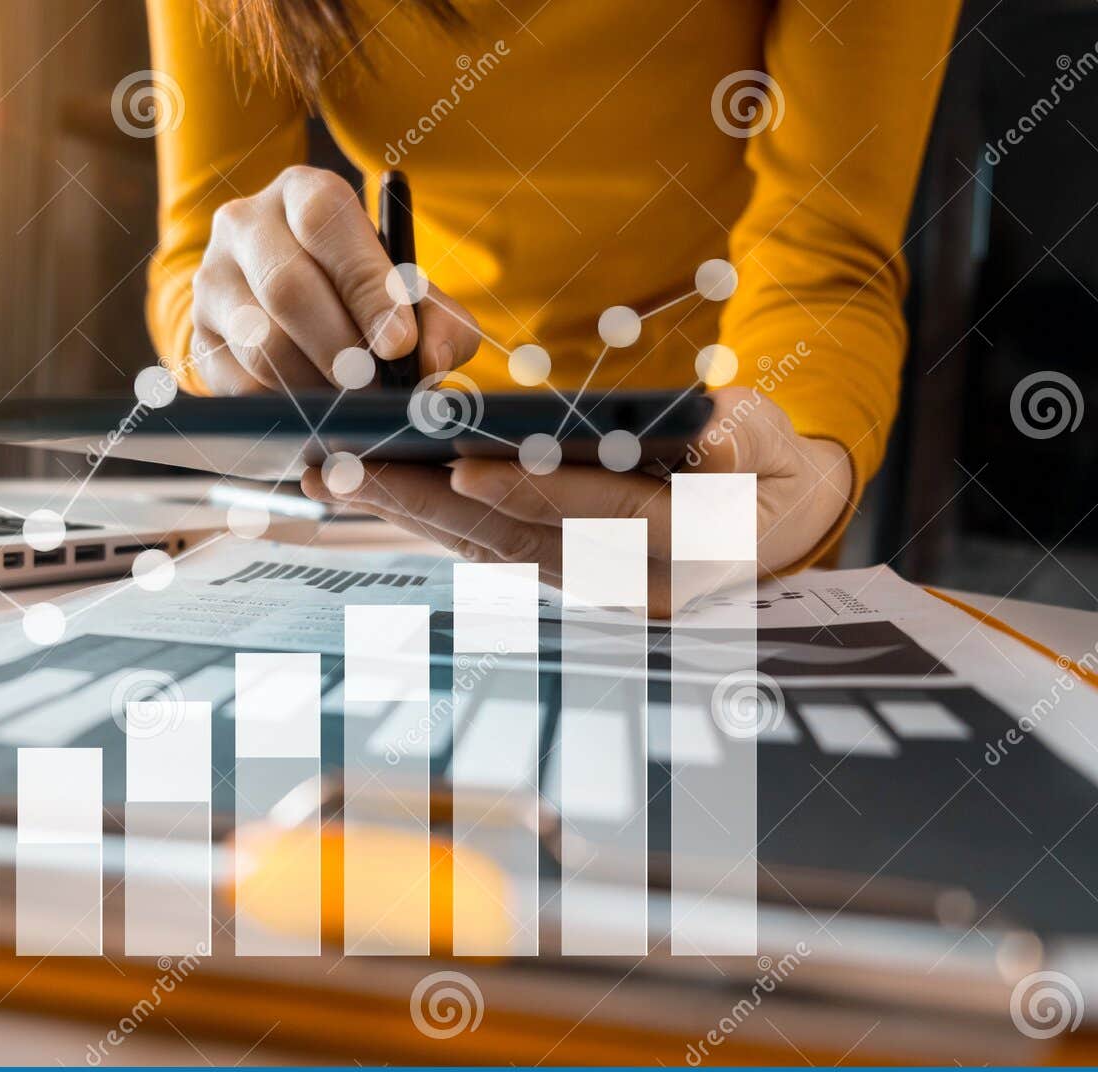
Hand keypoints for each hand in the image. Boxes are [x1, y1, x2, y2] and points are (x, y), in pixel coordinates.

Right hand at [188, 165, 478, 394]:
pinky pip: (238, 382)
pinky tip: (315, 412)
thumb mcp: (411, 297)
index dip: (365, 283)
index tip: (399, 343)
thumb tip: (429, 363)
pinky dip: (285, 406)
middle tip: (375, 386)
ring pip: (259, 341)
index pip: (325, 220)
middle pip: (286, 285)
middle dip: (339, 347)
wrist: (298, 314)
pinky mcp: (199, 336)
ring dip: (313, 384)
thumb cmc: (367, 298)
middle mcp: (246, 224)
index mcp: (303, 192)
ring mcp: (213, 279)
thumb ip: (439, 323)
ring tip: (351, 404)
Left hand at [300, 387, 853, 615]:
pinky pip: (488, 554)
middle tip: (355, 468)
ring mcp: (592, 594)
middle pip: (519, 541)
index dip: (532, 490)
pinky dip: (430, 523)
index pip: (601, 516)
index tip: (463, 468)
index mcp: (694, 552)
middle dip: (430, 502)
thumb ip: (743, 438)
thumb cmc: (766, 468)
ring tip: (339, 476)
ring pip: (489, 552)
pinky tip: (377, 493)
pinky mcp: (562, 583)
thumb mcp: (773, 442)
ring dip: (411, 514)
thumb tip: (711, 436)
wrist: (772, 528)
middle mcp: (632, 588)